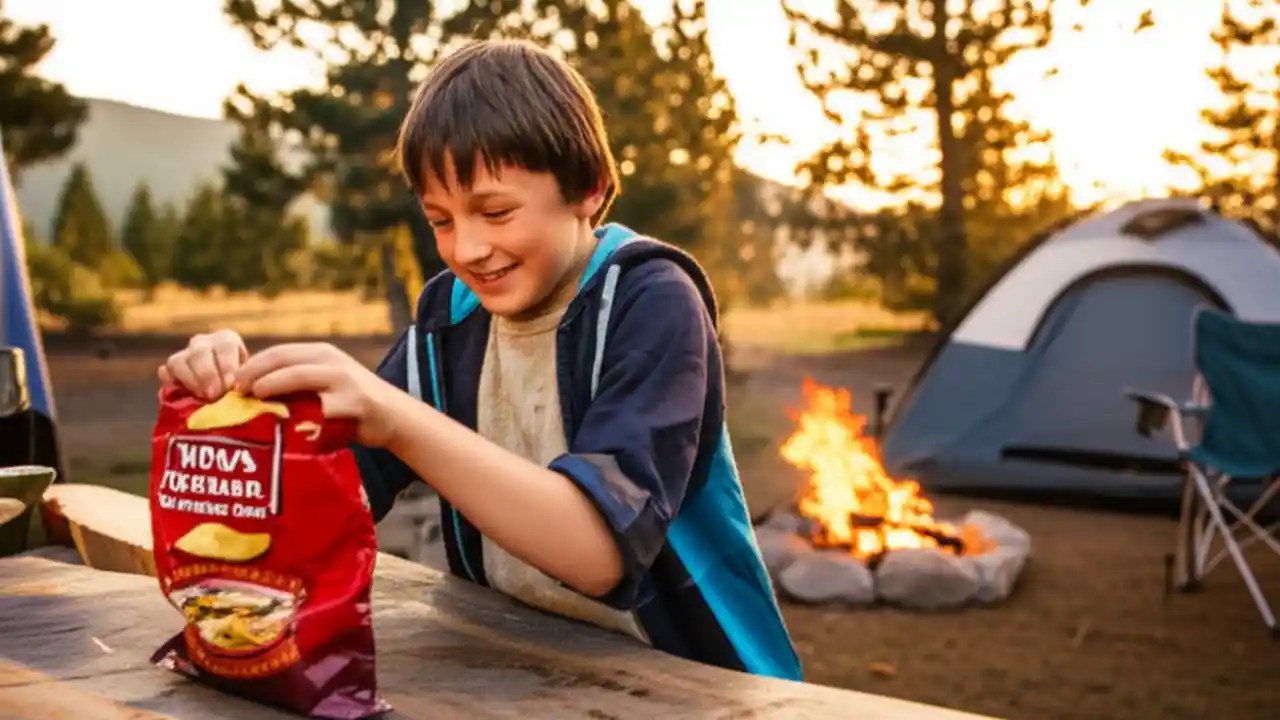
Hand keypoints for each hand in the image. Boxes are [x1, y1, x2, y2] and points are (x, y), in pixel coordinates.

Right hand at [158, 329, 247, 399]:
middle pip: (200, 352)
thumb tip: (238, 388)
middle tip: (214, 394)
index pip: (225, 346)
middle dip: (207, 375)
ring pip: (178, 361)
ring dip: (190, 381)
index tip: (230, 385)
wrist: (225, 399)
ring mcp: (184, 355)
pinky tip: (184, 395)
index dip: (227, 366)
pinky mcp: (169, 371)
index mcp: (226, 340)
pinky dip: (172, 384)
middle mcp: (203, 343)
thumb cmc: (242, 388)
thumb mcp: (248, 381)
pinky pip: (165, 373)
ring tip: (202, 397)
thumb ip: (244, 382)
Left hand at [234, 342, 402, 447]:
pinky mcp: (352, 403)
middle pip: (283, 359)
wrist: (394, 416)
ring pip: (297, 376)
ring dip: (271, 384)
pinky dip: (299, 415)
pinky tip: (284, 424)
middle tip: (235, 388)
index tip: (233, 380)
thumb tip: (254, 390)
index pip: (279, 352)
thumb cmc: (353, 403)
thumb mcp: (327, 381)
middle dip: (255, 372)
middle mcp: (332, 361)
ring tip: (253, 396)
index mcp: (323, 353)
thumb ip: (299, 381)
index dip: (252, 364)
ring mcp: (343, 380)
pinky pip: (320, 408)